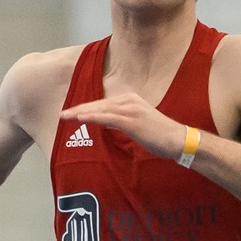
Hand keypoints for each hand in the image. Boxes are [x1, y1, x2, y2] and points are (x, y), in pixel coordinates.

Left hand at [60, 93, 189, 160]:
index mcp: (130, 100)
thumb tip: (104, 122)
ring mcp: (131, 109)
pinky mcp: (132, 120)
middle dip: (79, 109)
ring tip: (66, 117)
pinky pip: (107, 118)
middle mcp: (129, 100)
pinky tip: (81, 118)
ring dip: (81, 113)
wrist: (178, 140)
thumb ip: (120, 121)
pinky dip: (93, 117)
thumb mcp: (137, 125)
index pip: (103, 103)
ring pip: (100, 109)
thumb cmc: (159, 136)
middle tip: (62, 114)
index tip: (72, 113)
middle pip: (98, 104)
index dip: (86, 108)